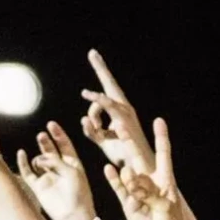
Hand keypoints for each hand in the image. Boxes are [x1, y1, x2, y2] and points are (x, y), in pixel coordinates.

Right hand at [16, 121, 94, 219]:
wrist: (72, 216)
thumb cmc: (78, 194)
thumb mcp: (72, 171)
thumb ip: (56, 161)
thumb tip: (38, 158)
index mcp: (73, 164)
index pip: (65, 145)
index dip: (58, 134)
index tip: (51, 124)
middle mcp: (60, 170)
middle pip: (51, 151)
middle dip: (46, 142)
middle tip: (42, 136)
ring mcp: (48, 178)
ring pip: (39, 161)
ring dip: (39, 157)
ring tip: (41, 162)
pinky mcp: (38, 187)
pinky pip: (28, 172)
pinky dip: (23, 163)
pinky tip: (22, 153)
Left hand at [80, 49, 153, 173]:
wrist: (136, 167)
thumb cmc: (122, 154)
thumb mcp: (102, 140)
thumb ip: (92, 129)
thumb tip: (83, 120)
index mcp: (118, 111)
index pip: (106, 92)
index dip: (100, 79)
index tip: (93, 61)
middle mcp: (123, 108)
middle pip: (110, 84)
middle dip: (101, 68)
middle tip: (92, 52)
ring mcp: (125, 112)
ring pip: (106, 97)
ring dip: (95, 94)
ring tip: (91, 94)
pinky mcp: (124, 119)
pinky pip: (107, 105)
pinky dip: (97, 99)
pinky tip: (87, 94)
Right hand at [101, 117, 185, 219]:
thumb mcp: (166, 206)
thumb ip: (148, 192)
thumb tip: (130, 179)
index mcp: (166, 180)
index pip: (162, 154)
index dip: (161, 137)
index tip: (158, 121)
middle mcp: (151, 182)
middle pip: (139, 158)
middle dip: (130, 141)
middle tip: (121, 126)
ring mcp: (137, 192)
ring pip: (128, 174)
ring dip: (126, 173)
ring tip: (127, 175)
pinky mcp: (128, 204)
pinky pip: (119, 188)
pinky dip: (113, 179)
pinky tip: (108, 169)